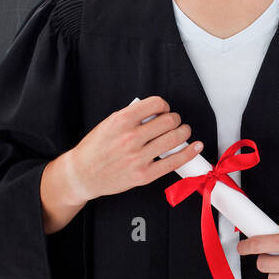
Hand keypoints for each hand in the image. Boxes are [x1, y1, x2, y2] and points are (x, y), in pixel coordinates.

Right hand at [42, 96, 201, 232]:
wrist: (82, 175)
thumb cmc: (94, 149)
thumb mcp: (108, 124)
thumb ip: (131, 116)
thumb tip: (155, 111)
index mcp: (121, 121)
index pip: (156, 104)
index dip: (164, 105)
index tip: (164, 110)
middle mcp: (131, 138)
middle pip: (169, 121)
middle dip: (175, 119)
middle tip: (174, 122)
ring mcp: (138, 157)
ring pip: (174, 138)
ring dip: (183, 132)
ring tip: (182, 131)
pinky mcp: (144, 175)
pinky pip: (173, 161)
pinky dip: (189, 152)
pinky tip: (196, 146)